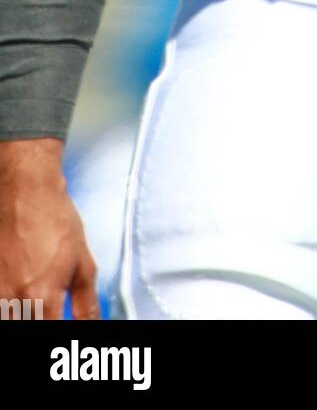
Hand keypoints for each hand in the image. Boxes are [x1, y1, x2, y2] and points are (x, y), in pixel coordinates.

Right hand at [0, 140, 98, 319]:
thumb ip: (86, 302)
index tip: (65, 326)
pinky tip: (19, 301)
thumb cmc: (56, 221)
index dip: (63, 341)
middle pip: (24, 331)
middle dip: (41, 324)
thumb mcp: (82, 262)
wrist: (25, 191)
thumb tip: (93, 324)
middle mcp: (16, 298)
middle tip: (50, 315)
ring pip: (8, 320)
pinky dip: (9, 308)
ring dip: (22, 318)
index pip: (51, 335)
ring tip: (36, 306)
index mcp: (44, 296)